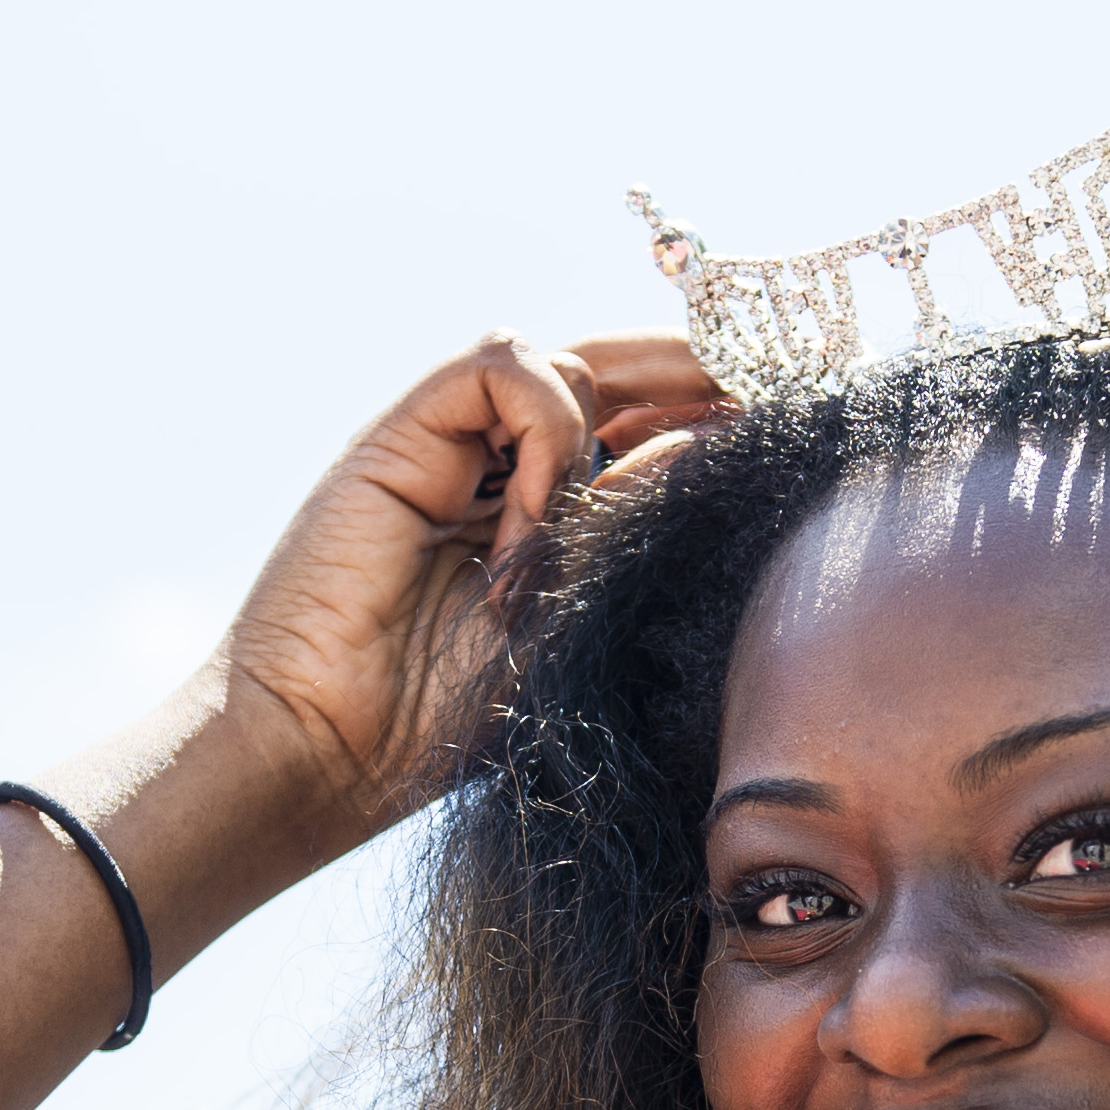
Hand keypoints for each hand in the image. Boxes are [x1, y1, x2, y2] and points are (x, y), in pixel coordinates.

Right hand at [220, 328, 723, 835]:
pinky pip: (501, 365)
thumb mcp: (575, 612)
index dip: (701, 407)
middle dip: (692, 365)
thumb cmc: (443, 717)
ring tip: (566, 543)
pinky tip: (524, 527)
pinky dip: (539, 434)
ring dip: (596, 436)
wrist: (328, 748)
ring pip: (563, 361)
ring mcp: (447, 444)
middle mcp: (495, 465)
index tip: (780, 414)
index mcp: (541, 512)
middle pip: (609, 368)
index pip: (634, 423)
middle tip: (767, 373)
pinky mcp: (399, 431)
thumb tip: (712, 440)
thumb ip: (632, 527)